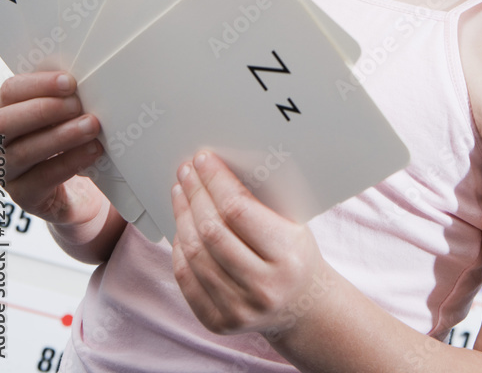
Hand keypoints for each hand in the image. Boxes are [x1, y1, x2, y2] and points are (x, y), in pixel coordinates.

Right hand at [0, 72, 105, 226]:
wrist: (78, 188)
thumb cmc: (70, 140)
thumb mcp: (67, 114)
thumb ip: (69, 97)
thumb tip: (93, 79)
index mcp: (8, 112)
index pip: (10, 91)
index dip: (38, 84)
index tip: (69, 81)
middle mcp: (0, 141)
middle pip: (5, 122)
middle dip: (43, 110)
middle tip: (77, 105)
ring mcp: (8, 171)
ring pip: (24, 152)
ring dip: (61, 136)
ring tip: (91, 126)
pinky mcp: (24, 195)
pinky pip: (41, 179)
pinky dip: (69, 162)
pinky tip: (92, 151)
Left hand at [171, 151, 334, 338]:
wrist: (302, 305)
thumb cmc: (294, 254)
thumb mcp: (292, 223)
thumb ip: (259, 201)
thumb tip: (217, 167)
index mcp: (287, 254)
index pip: (238, 209)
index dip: (215, 180)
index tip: (203, 159)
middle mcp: (264, 286)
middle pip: (211, 231)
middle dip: (195, 193)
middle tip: (187, 171)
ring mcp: (240, 309)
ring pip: (194, 253)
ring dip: (182, 216)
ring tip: (181, 192)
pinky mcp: (219, 322)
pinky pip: (186, 279)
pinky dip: (179, 248)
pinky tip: (181, 226)